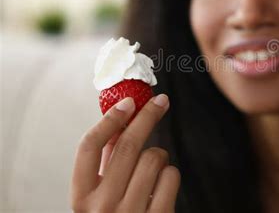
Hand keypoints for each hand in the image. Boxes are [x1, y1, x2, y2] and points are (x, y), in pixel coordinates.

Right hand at [70, 95, 180, 211]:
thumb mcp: (99, 196)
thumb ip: (103, 164)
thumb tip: (119, 120)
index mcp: (81, 198)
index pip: (88, 147)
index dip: (109, 119)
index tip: (128, 102)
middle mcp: (102, 207)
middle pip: (127, 145)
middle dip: (147, 116)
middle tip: (161, 102)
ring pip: (154, 157)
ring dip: (159, 156)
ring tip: (152, 171)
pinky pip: (171, 175)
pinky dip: (170, 174)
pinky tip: (162, 186)